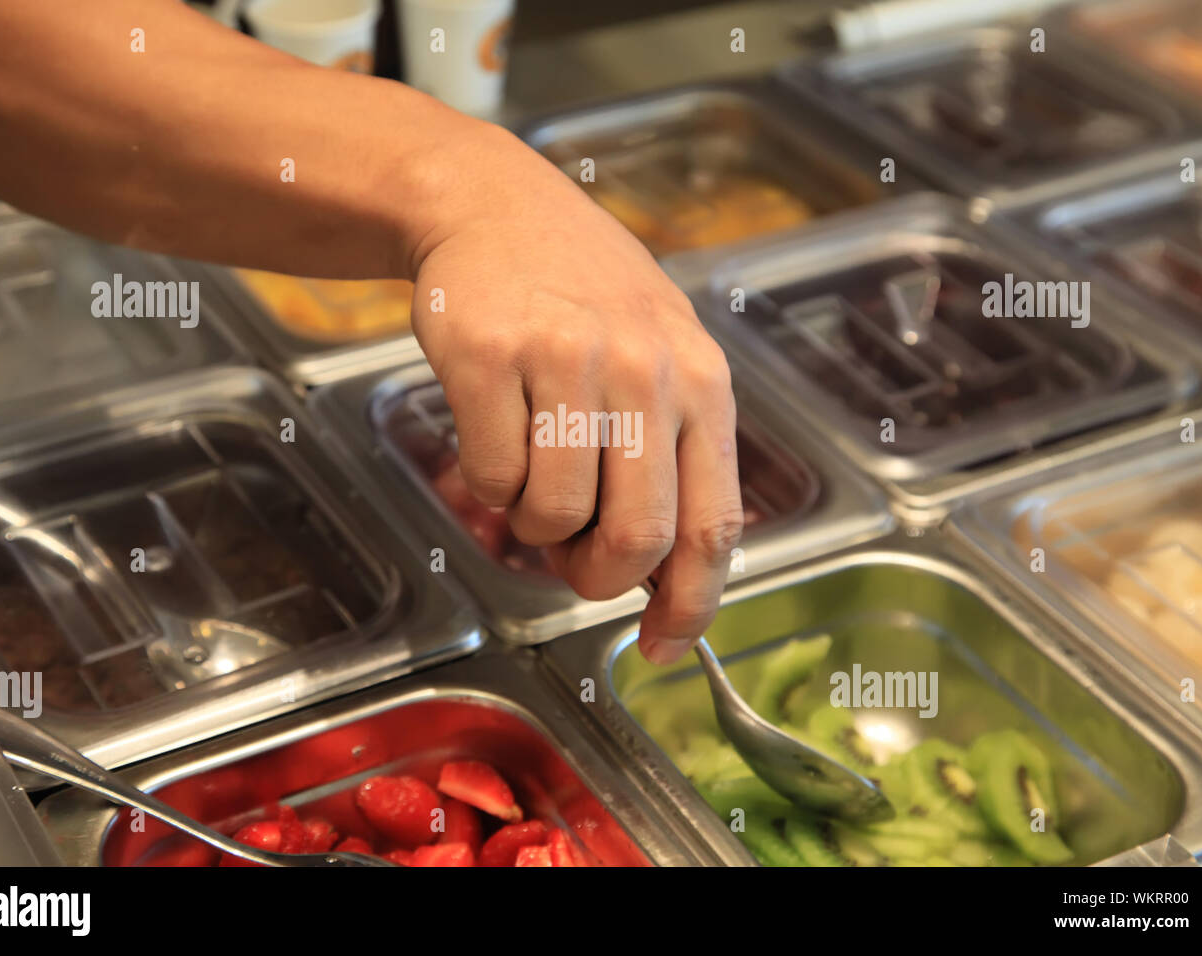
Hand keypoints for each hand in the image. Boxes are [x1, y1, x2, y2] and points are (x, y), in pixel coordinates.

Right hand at [407, 123, 742, 663]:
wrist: (494, 204)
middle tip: (571, 564)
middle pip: (635, 536)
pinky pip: (492, 476)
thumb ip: (672, 456)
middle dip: (596, 577)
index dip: (692, 602)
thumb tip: (664, 577)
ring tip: (530, 477)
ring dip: (533, 525)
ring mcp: (564, 359)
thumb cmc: (583, 295)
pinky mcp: (487, 355)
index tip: (664, 643)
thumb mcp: (659, 357)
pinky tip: (494, 433)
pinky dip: (487, 484)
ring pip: (554, 514)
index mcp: (701, 380)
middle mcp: (643, 369)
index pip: (714, 522)